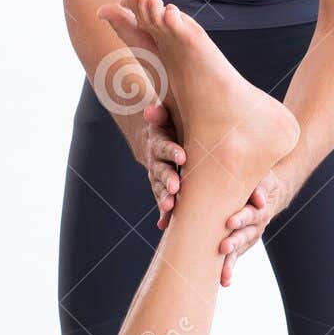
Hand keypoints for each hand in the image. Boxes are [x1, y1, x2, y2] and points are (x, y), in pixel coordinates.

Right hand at [138, 103, 184, 226]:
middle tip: (175, 188)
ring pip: (161, 189)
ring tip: (169, 208)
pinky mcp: (163, 189)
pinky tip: (164, 224)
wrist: (155, 141)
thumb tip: (151, 110)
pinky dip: (163, 214)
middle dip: (168, 180)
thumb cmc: (167, 126)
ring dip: (164, 199)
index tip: (182, 157)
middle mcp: (157, 163)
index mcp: (159, 144)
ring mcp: (158, 178)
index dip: (172, 152)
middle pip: (162, 172)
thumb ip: (158, 114)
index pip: (165, 147)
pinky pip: (163, 202)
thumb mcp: (163, 117)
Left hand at [219, 166, 297, 286]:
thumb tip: (259, 198)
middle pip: (245, 235)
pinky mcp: (240, 246)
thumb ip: (259, 187)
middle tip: (224, 247)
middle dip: (235, 242)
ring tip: (223, 275)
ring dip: (230, 262)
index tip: (230, 222)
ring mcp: (248, 238)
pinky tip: (224, 282)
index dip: (242, 218)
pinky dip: (229, 270)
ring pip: (239, 251)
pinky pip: (234, 258)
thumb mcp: (261, 181)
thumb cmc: (257, 183)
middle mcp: (255, 226)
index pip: (251, 213)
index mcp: (259, 209)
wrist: (267, 195)